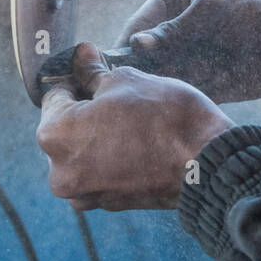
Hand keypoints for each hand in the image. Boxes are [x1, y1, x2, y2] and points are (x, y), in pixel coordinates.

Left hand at [37, 42, 232, 211]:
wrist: (206, 165)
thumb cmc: (165, 118)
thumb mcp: (125, 80)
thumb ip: (93, 71)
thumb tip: (82, 56)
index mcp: (54, 136)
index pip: (54, 95)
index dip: (76, 78)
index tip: (94, 71)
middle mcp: (60, 172)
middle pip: (64, 128)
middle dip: (86, 110)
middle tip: (117, 96)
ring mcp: (84, 193)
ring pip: (82, 151)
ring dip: (98, 135)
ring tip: (130, 120)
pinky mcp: (108, 204)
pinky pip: (99, 172)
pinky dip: (111, 157)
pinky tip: (136, 143)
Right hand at [117, 0, 260, 102]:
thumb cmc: (258, 9)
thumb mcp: (213, 10)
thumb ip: (174, 30)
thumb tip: (137, 44)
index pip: (139, 23)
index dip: (125, 42)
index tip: (111, 62)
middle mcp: (175, 29)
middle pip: (143, 54)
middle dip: (135, 70)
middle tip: (121, 88)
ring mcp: (188, 58)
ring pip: (158, 76)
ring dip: (151, 89)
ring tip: (141, 103)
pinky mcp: (202, 83)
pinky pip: (178, 92)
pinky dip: (171, 100)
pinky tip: (163, 109)